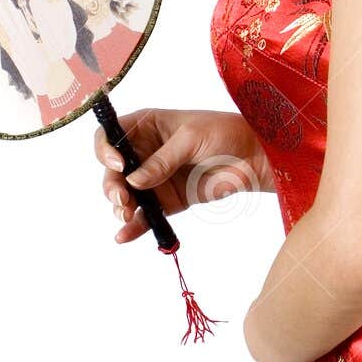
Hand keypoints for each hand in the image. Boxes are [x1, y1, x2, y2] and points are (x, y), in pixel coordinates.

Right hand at [95, 107, 275, 244]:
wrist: (255, 157)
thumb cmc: (225, 133)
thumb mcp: (191, 138)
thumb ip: (163, 160)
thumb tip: (134, 182)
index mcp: (147, 126)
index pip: (111, 136)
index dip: (106, 150)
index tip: (118, 165)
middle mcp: (144, 151)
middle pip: (114, 171)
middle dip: (112, 186)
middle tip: (123, 200)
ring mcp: (154, 178)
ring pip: (125, 194)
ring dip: (121, 206)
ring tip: (127, 215)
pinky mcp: (168, 200)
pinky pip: (146, 215)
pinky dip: (134, 226)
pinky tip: (124, 235)